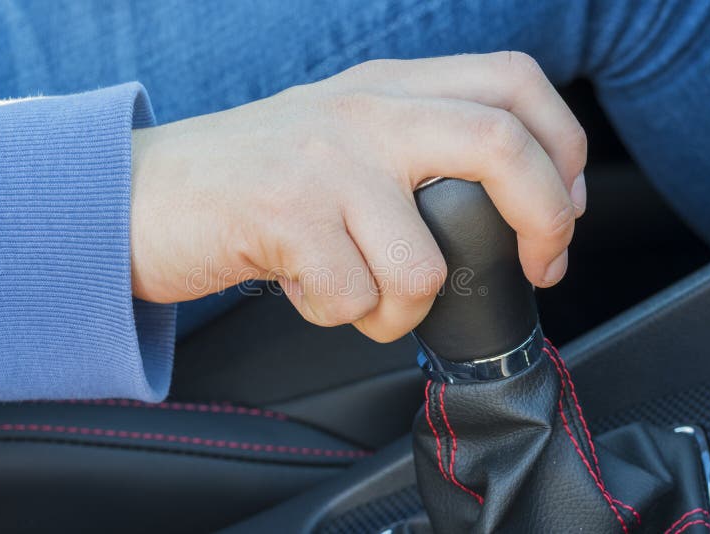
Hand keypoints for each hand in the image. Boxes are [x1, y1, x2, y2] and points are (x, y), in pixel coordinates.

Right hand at [130, 52, 586, 341]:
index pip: (512, 85)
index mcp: (387, 87)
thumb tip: (512, 204)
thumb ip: (417, 147)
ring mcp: (324, 161)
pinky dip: (340, 315)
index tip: (562, 210)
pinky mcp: (284, 216)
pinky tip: (307, 288)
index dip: (563, 148)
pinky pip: (354, 299)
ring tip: (360, 294)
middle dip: (544, 221)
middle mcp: (363, 111)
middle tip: (539, 266)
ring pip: (423, 263)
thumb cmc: (252, 179)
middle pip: (501, 148)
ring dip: (402, 307)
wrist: (146, 193)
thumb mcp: (343, 137)